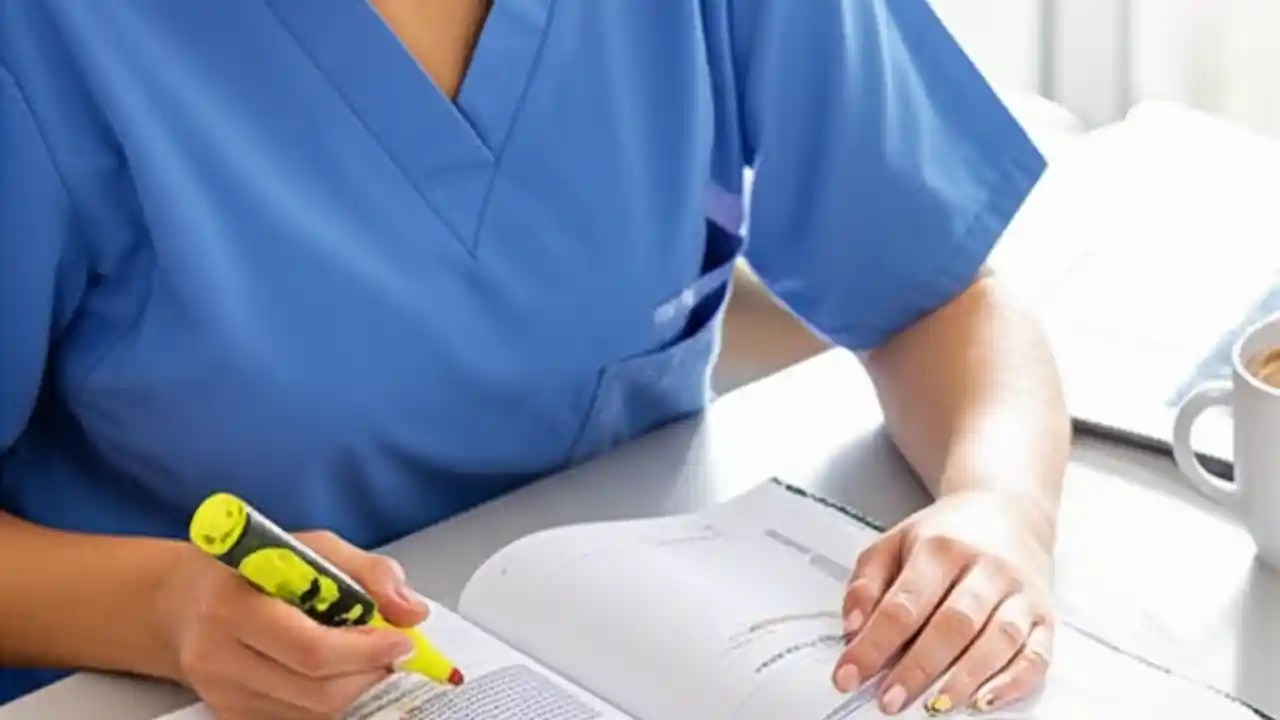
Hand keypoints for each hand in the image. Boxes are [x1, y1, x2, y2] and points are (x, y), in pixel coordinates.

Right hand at [156, 531, 430, 719]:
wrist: (182, 602)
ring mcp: (220, 694)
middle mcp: (218, 657)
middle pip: (316, 690)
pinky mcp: (228, 714)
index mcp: (234, 605)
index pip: (311, 649)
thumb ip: (368, 572)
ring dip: (355, 688)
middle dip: (369, 673)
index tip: (403, 640)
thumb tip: (413, 612)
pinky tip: (337, 672)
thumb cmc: (252, 569)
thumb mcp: (312, 547)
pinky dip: (328, 700)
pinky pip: (296, 719)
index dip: (367, 650)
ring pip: (311, 712)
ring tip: (368, 658)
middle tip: (394, 651)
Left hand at [832, 490, 1055, 714]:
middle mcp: (986, 568)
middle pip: (953, 624)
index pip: (904, 603)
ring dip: (966, 679)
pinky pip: (1037, 655)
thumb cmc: (943, 537)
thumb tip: (852, 628)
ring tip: (934, 708)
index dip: (874, 644)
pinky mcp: (1045, 616)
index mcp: (940, 547)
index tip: (849, 676)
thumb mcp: (893, 544)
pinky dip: (1012, 683)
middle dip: (918, 667)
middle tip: (889, 701)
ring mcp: (1020, 593)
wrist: (1007, 512)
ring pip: (999, 640)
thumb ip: (866, 584)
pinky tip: (984, 703)